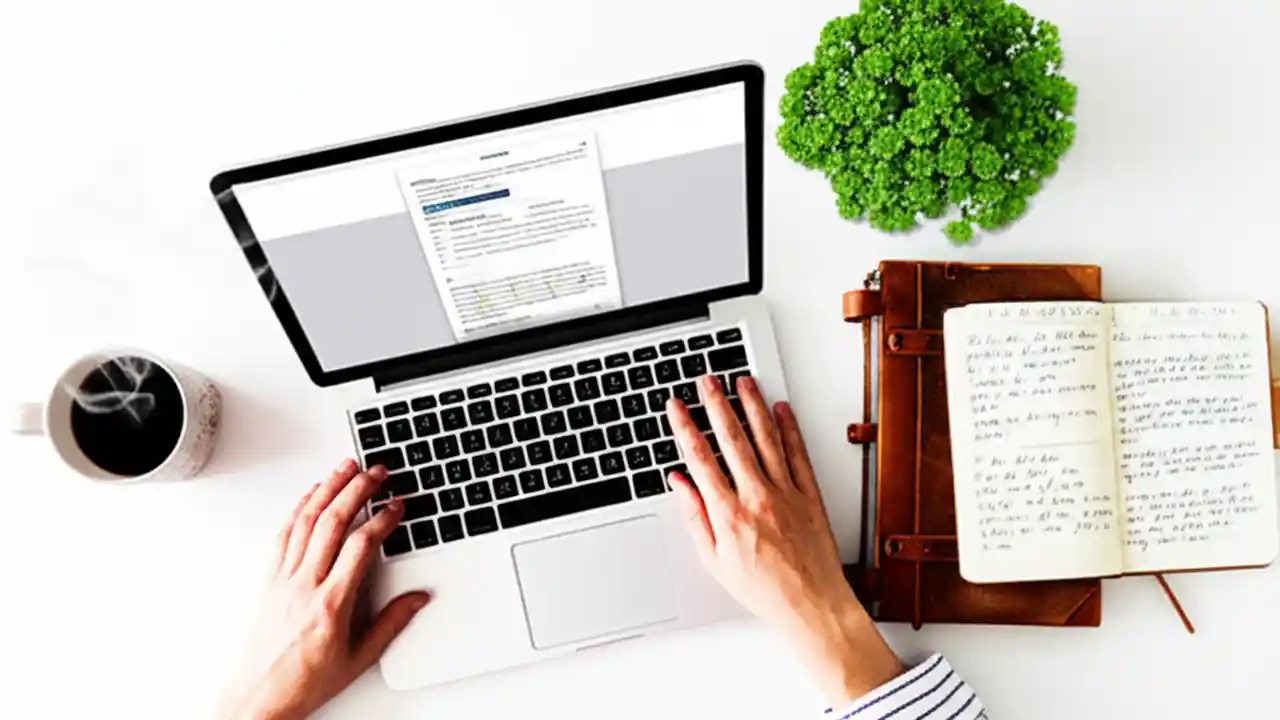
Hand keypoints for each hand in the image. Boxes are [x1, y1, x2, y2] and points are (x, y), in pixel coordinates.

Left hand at [216, 460, 428, 719]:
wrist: (262, 695)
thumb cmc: (307, 680)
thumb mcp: (360, 657)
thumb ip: (392, 623)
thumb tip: (418, 598)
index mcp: (332, 605)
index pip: (360, 547)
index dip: (382, 520)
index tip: (397, 506)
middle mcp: (305, 586)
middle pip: (332, 523)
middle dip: (356, 491)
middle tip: (376, 472)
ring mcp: (284, 580)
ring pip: (306, 522)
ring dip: (327, 489)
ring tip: (345, 468)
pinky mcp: (270, 580)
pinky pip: (284, 535)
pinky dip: (299, 508)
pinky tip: (311, 494)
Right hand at [666, 375, 901, 705]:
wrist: (811, 604)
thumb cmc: (763, 589)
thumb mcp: (714, 561)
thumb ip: (695, 518)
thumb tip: (680, 484)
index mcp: (729, 515)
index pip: (700, 459)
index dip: (685, 427)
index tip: (676, 407)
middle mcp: (758, 497)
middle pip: (732, 439)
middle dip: (716, 404)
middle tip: (707, 381)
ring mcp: (787, 493)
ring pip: (766, 438)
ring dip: (752, 406)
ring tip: (742, 382)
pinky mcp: (810, 495)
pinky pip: (798, 453)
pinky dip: (789, 428)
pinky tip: (781, 409)